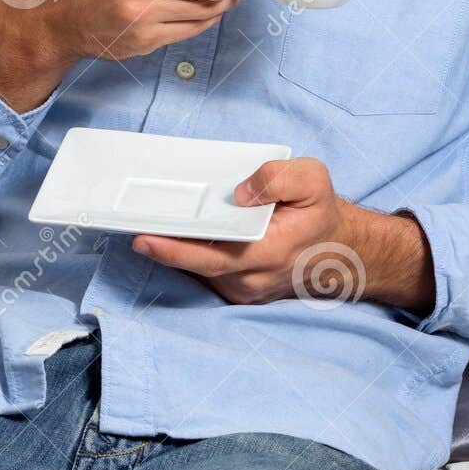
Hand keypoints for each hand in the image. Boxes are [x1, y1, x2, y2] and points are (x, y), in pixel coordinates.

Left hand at [132, 157, 434, 313]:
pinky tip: (175, 235)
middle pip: (194, 265)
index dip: (174, 247)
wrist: (340, 252)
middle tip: (129, 228)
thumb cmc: (321, 213)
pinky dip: (188, 256)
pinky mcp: (239, 291)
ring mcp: (244, 291)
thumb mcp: (312, 179)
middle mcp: (251, 279)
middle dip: (160, 247)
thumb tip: (241, 191)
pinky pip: (206, 274)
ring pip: (198, 271)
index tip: (144, 237)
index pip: (210, 253)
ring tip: (148, 224)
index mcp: (268, 251)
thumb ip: (277, 178)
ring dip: (173, 250)